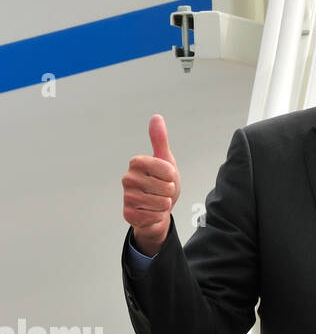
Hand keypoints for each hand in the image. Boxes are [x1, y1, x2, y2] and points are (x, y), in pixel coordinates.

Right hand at [122, 114, 180, 256]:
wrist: (158, 211)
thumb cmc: (162, 184)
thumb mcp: (166, 161)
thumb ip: (160, 140)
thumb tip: (156, 117)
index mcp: (137, 163)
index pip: (166, 168)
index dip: (172, 175)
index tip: (166, 176)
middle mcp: (128, 178)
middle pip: (165, 186)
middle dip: (169, 191)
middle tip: (162, 191)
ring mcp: (127, 197)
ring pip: (160, 202)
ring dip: (164, 204)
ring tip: (158, 202)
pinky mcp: (128, 214)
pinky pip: (153, 215)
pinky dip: (158, 216)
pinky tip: (151, 212)